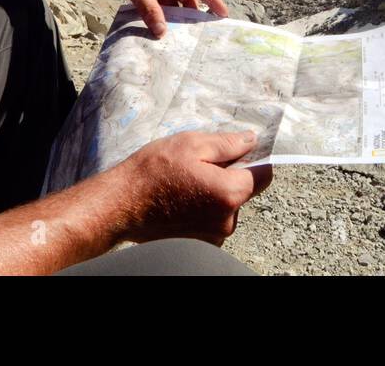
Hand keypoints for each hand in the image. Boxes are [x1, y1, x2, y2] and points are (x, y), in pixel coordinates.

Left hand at [83, 0, 228, 36]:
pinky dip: (161, 17)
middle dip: (192, 14)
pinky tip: (161, 30)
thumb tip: (161, 32)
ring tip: (181, 37)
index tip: (223, 15)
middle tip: (200, 34)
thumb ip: (149, 9)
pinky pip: (158, 6)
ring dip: (175, 18)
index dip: (212, 0)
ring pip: (172, 4)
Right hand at [114, 131, 271, 245]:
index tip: (237, 151)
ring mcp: (214, 236)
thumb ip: (227, 143)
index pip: (265, 174)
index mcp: (229, 194)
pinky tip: (181, 197)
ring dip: (215, 191)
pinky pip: (214, 218)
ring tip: (185, 182)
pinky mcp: (201, 243)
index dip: (255, 158)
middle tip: (199, 163)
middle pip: (245, 190)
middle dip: (230, 174)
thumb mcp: (191, 144)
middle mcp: (227, 220)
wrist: (120, 206)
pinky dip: (204, 206)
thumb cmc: (152, 172)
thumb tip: (252, 141)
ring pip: (228, 204)